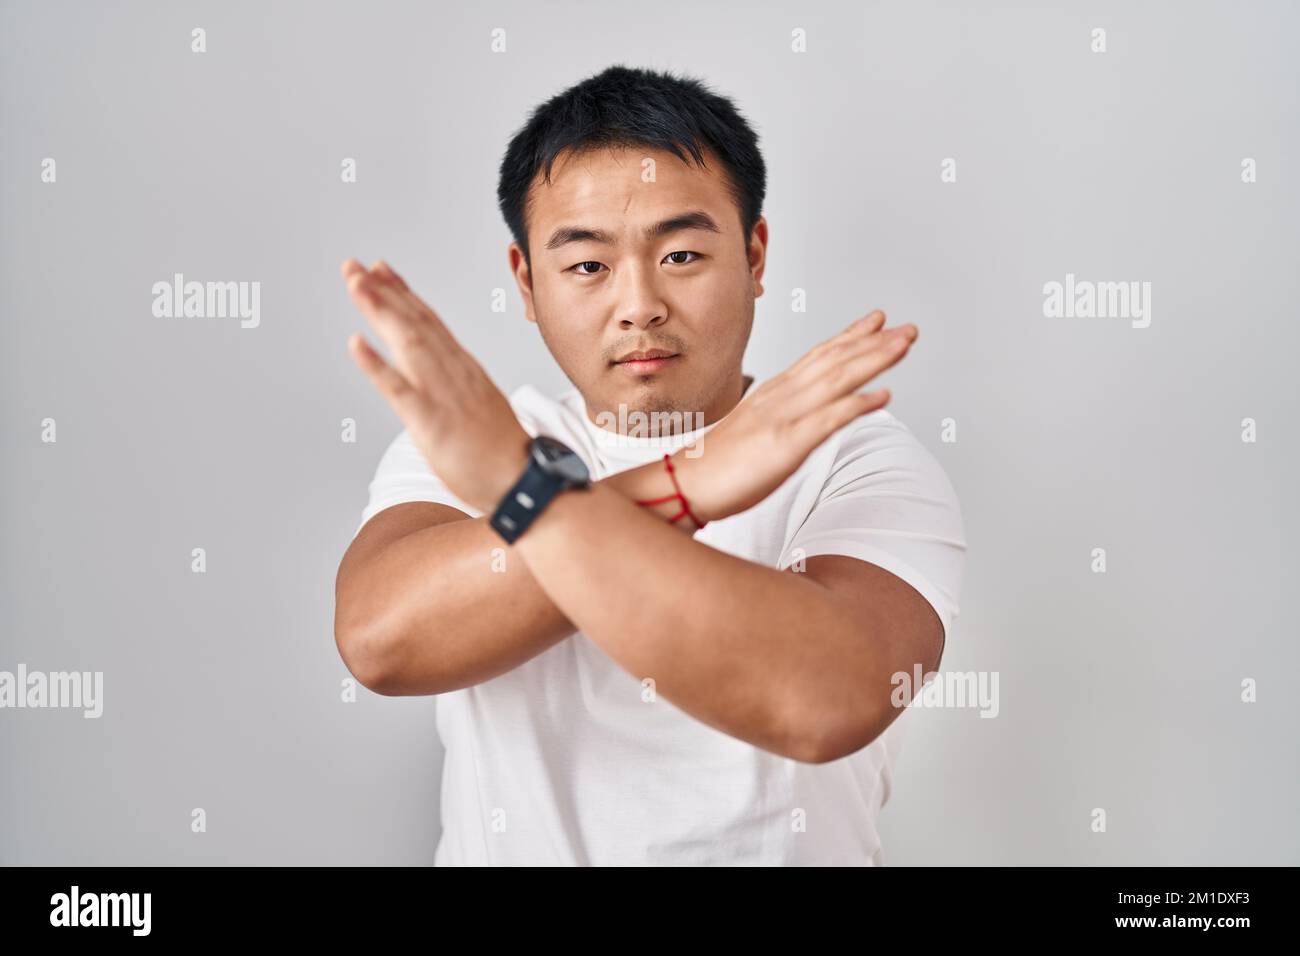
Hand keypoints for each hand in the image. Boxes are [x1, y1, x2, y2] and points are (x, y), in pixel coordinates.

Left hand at [341, 258, 531, 513]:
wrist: (522, 480)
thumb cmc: (499, 452)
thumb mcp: (477, 406)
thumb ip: (453, 386)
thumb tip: (433, 378)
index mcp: (464, 369)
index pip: (429, 322)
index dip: (402, 294)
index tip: (380, 270)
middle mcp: (454, 372)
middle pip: (415, 323)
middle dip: (382, 292)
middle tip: (354, 266)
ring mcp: (443, 394)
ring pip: (407, 343)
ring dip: (379, 311)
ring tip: (355, 285)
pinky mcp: (431, 421)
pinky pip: (399, 389)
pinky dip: (376, 364)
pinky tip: (356, 343)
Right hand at [676, 311, 915, 523]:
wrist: (685, 483)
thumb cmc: (717, 465)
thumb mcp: (755, 432)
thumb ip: (782, 418)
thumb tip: (805, 417)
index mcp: (774, 394)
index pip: (818, 356)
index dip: (851, 337)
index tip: (878, 321)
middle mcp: (781, 398)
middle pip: (834, 361)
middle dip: (874, 343)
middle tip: (908, 328)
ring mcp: (784, 418)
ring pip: (837, 380)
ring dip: (874, 360)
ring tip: (904, 345)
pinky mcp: (785, 444)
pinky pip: (828, 420)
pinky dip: (857, 404)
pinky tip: (883, 396)